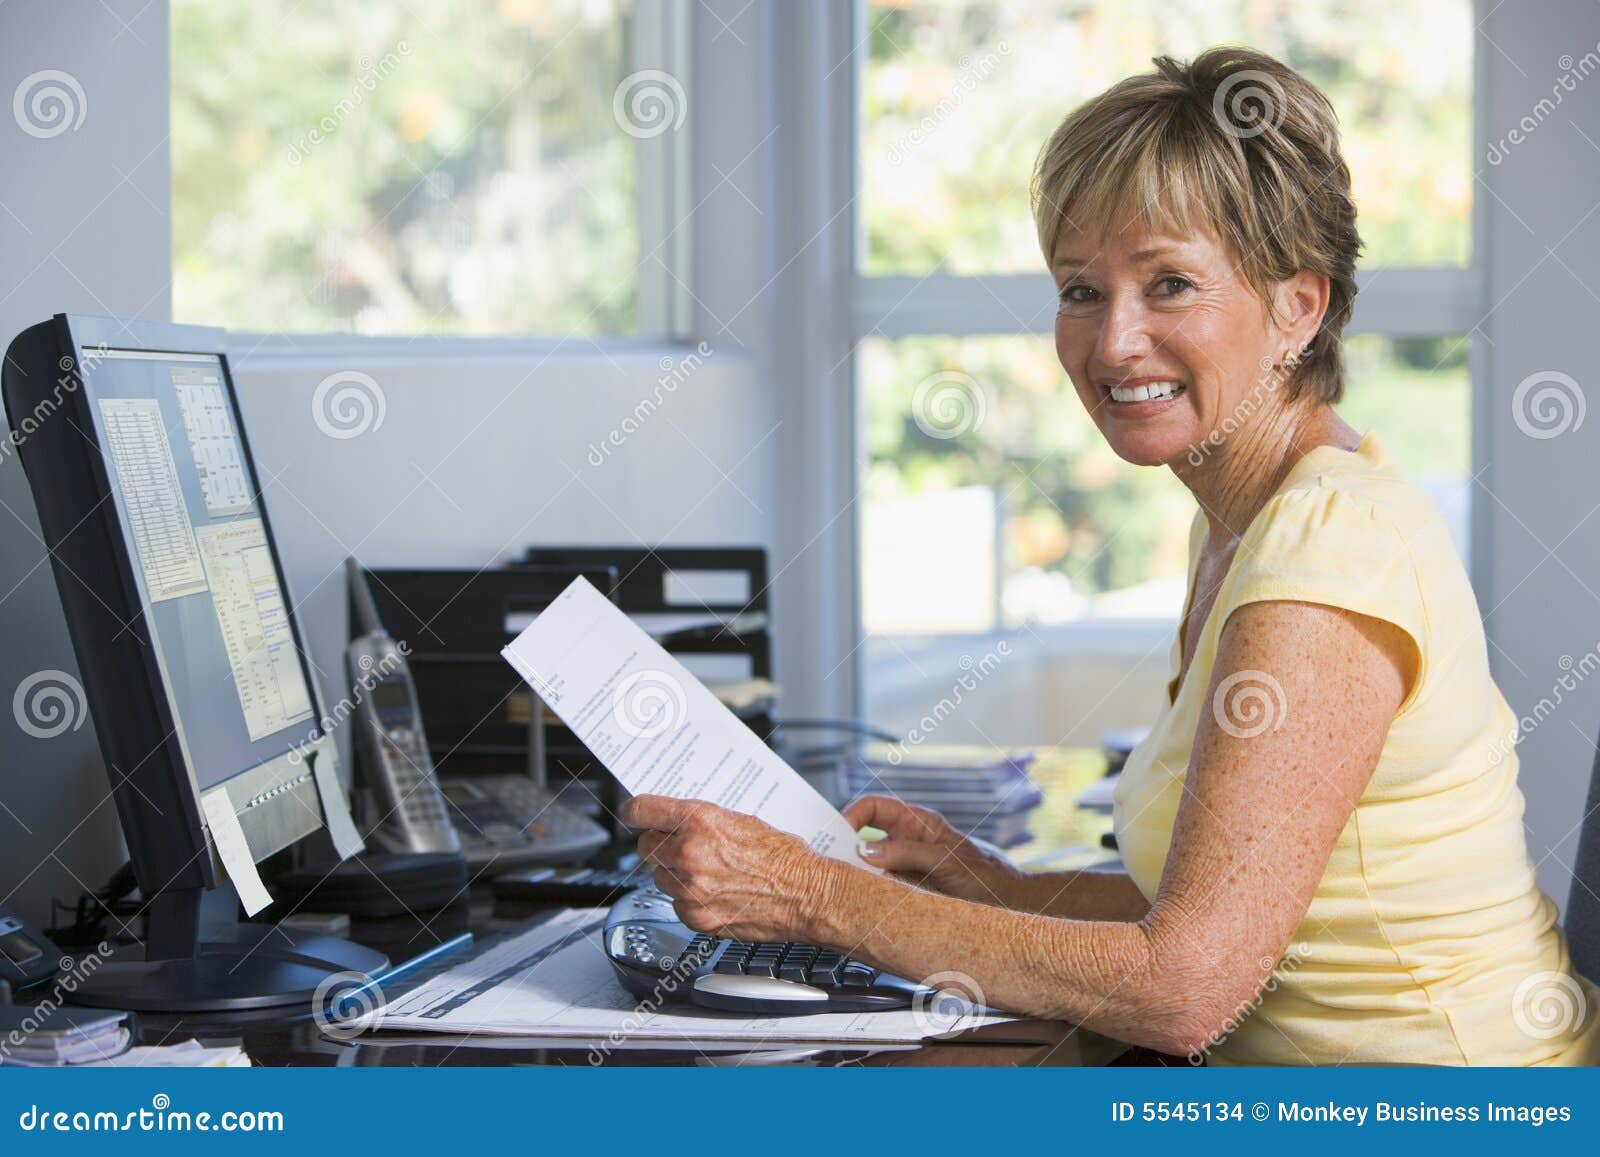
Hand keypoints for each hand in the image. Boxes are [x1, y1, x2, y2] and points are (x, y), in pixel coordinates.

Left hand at [621, 795, 844, 942]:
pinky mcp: (696, 918)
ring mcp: (690, 890)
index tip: (635, 815)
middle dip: (660, 844)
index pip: (642, 810)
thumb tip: (674, 820)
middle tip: (679, 846)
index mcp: (700, 822)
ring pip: (659, 878)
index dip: (636, 812)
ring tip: (705, 871)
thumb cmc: (785, 858)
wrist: (807, 895)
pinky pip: (675, 904)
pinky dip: (688, 899)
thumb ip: (701, 821)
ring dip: (674, 874)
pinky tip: (713, 892)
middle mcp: (689, 854)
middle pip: (645, 847)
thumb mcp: (742, 820)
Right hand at [843, 794, 1022, 905]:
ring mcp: (904, 868)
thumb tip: (866, 850)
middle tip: (831, 860)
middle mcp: (907, 843)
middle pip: (865, 837)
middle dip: (847, 847)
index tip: (838, 834)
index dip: (852, 815)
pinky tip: (862, 901)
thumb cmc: (984, 874)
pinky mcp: (904, 892)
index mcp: (916, 822)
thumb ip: (906, 852)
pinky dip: (867, 894)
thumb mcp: (944, 859)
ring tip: (844, 884)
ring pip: (869, 866)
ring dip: (857, 874)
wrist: (1007, 905)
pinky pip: (878, 889)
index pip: (873, 808)